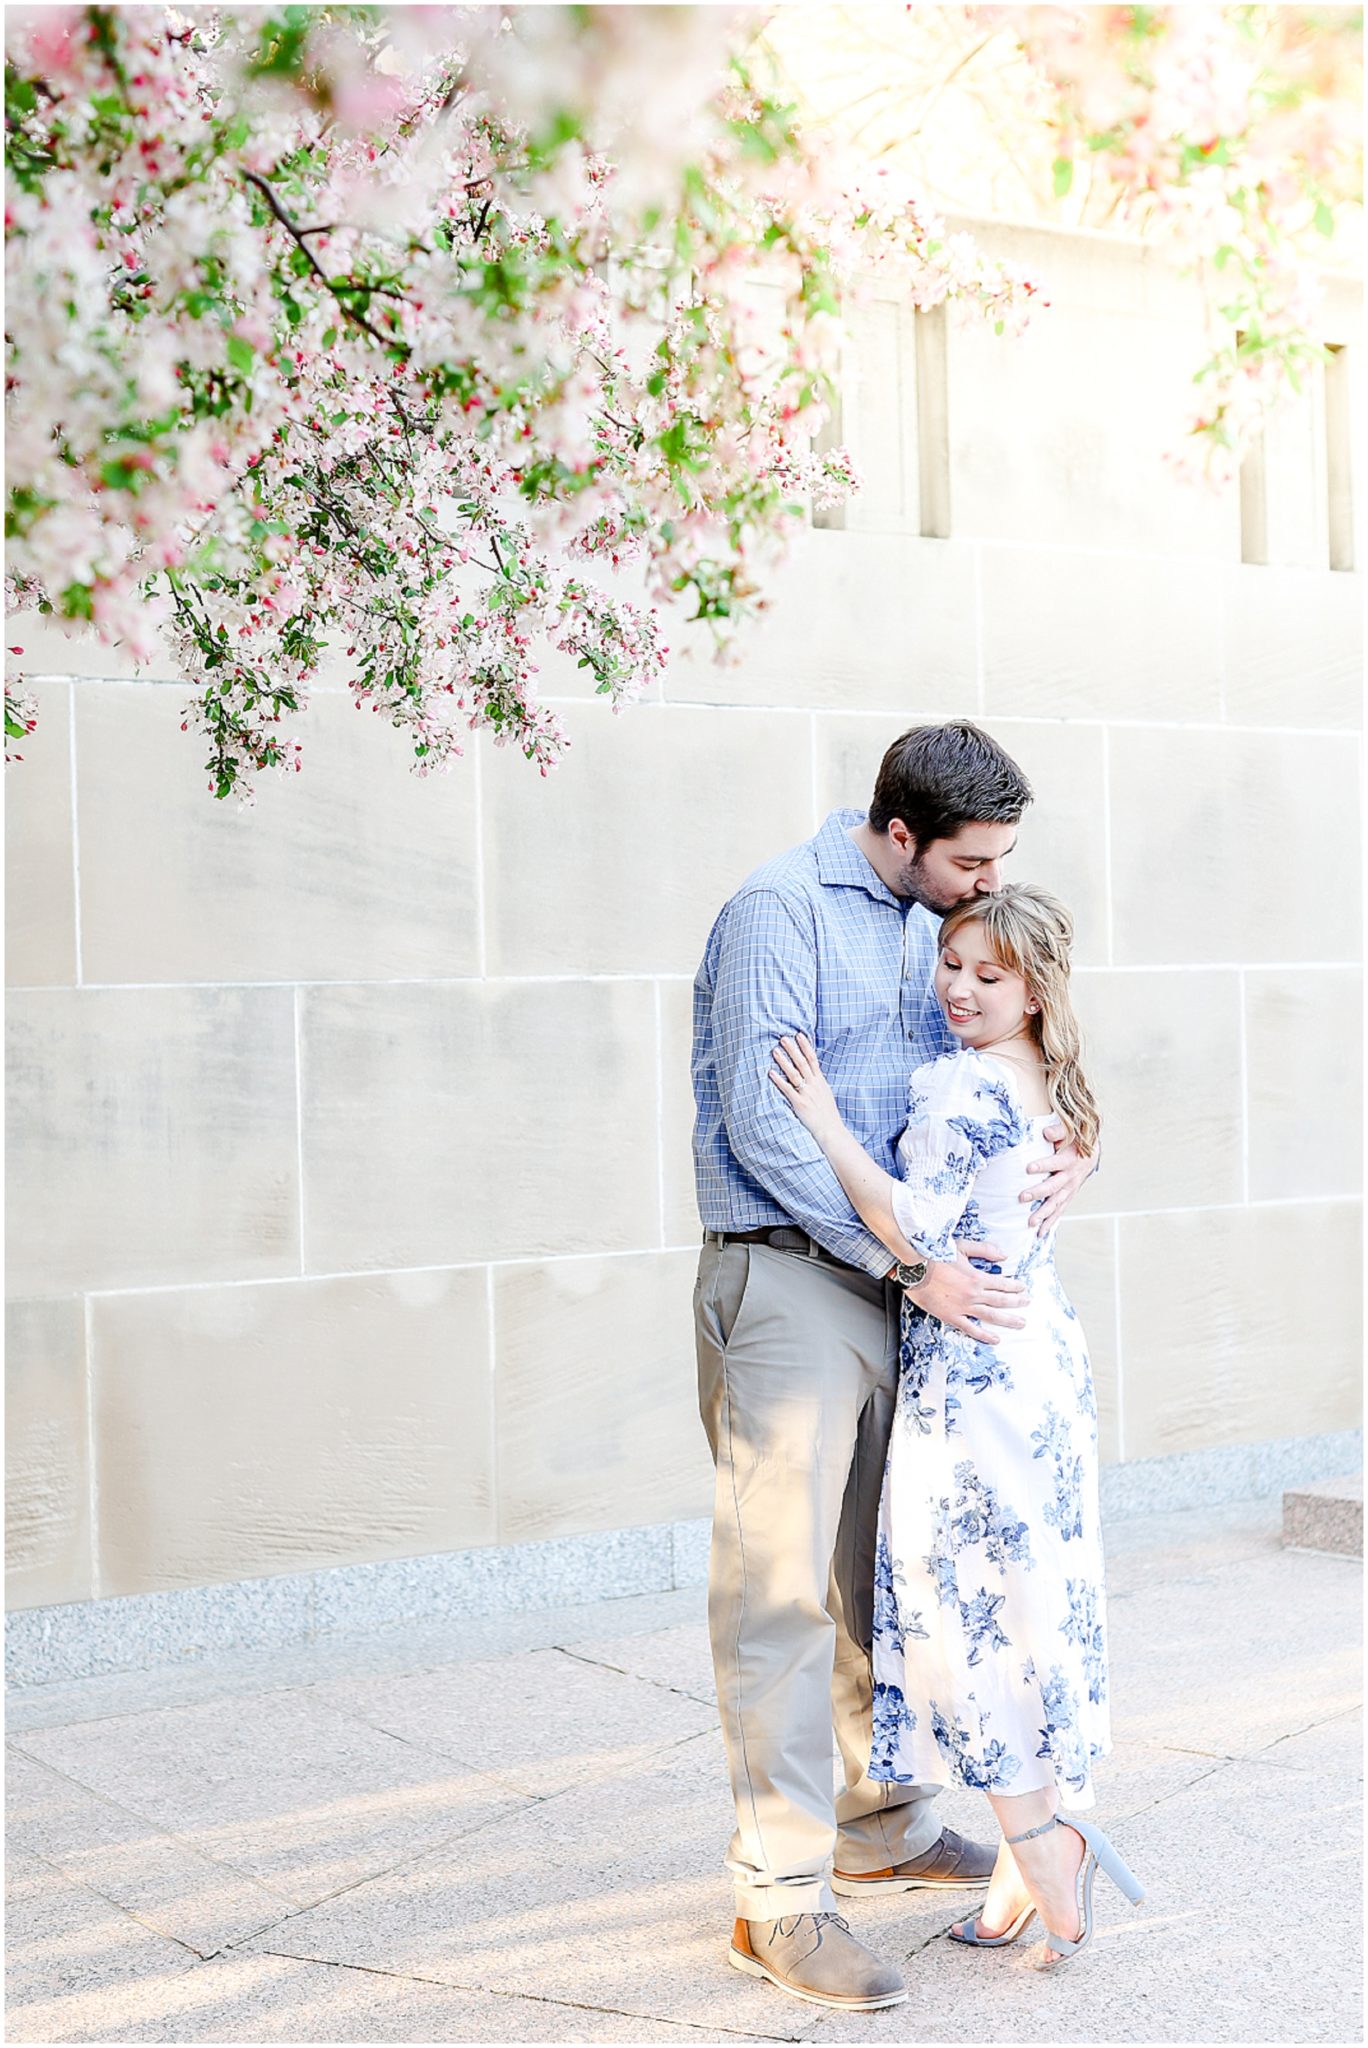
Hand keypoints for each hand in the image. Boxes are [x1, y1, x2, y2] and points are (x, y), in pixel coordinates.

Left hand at [769, 1033, 842, 1147]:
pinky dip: (779, 1080)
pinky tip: (771, 1073)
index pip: (813, 1059)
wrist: (830, 1130)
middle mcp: (814, 1085)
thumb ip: (818, 1084)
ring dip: (784, 1061)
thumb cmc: (827, 1115)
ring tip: (775, 1051)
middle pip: (802, 1063)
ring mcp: (807, 1094)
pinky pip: (788, 1090)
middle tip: (784, 1038)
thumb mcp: (825, 1095)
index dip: (805, 1046)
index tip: (799, 1035)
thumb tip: (812, 1075)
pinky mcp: (800, 1104)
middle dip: (793, 1049)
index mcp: (820, 1082)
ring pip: (794, 1073)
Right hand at [905, 1249, 1026, 1345]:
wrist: (914, 1270)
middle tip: (1028, 1303)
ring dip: (1008, 1320)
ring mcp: (963, 1307)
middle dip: (1017, 1303)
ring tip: (1021, 1323)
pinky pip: (971, 1329)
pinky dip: (984, 1335)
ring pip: (991, 1316)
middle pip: (1001, 1301)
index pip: (1002, 1284)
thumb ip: (985, 1250)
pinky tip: (996, 1339)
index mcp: (977, 1277)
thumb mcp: (962, 1247)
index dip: (1015, 1287)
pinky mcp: (951, 1316)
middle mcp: (973, 1294)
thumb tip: (1004, 1255)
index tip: (1023, 1288)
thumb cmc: (935, 1255)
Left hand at [1021, 1119, 1095, 1235]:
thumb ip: (1059, 1131)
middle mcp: (1071, 1176)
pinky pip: (1060, 1211)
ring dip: (1044, 1214)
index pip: (1056, 1163)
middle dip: (1038, 1192)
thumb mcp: (1071, 1131)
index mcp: (1071, 1159)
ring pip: (1057, 1203)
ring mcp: (1070, 1189)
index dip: (1043, 1165)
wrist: (1091, 1153)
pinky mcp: (1069, 1196)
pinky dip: (1051, 1222)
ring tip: (1030, 1223)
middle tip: (1022, 1197)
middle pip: (1054, 1186)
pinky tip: (1040, 1233)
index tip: (1028, 1168)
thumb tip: (1046, 1133)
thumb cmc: (1076, 1139)